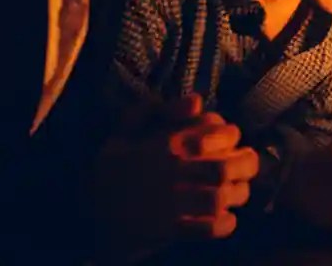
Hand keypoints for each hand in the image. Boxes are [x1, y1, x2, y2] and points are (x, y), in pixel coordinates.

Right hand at [93, 94, 260, 251]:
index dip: (232, 135)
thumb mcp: (123, 133)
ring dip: (237, 194)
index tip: (233, 140)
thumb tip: (197, 100)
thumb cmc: (108, 173)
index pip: (216, 132)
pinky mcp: (170, 230)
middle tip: (246, 166)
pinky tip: (224, 218)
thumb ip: (157, 110)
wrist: (85, 218)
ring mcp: (171, 202)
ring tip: (236, 192)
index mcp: (164, 144)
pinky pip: (210, 228)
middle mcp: (171, 171)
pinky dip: (224, 224)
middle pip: (225, 167)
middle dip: (245, 164)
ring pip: (221, 197)